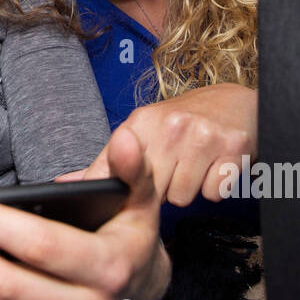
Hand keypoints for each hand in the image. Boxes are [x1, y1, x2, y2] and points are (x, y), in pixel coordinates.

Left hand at [63, 84, 256, 205]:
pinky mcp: (232, 147)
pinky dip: (216, 187)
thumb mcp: (142, 133)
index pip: (114, 171)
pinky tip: (215, 167)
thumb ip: (106, 162)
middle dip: (161, 189)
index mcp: (140, 123)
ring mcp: (201, 135)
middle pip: (151, 193)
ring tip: (195, 165)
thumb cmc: (182, 123)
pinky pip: (213, 194)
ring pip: (182, 198)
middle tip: (174, 167)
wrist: (235, 102)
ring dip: (189, 189)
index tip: (122, 195)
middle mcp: (169, 125)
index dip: (119, 191)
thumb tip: (64, 183)